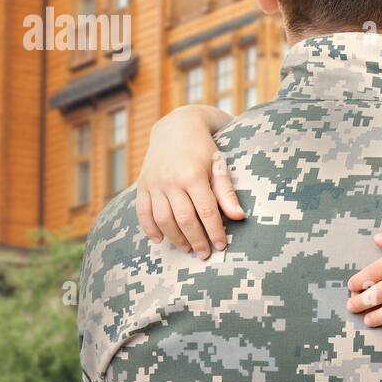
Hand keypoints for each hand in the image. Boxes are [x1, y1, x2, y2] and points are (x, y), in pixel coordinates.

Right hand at [136, 106, 243, 255]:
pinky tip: (160, 240)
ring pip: (164, 219)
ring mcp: (154, 183)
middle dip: (196, 240)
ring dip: (176, 238)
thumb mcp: (219, 166)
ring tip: (187, 249)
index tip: (221, 245)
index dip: (214, 231)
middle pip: (185, 219)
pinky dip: (149, 229)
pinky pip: (142, 212)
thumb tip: (239, 216)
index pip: (207, 211)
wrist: (176, 128)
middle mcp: (171, 181)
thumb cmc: (204, 149)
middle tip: (204, 254)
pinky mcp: (142, 185)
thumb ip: (227, 192)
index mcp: (194, 175)